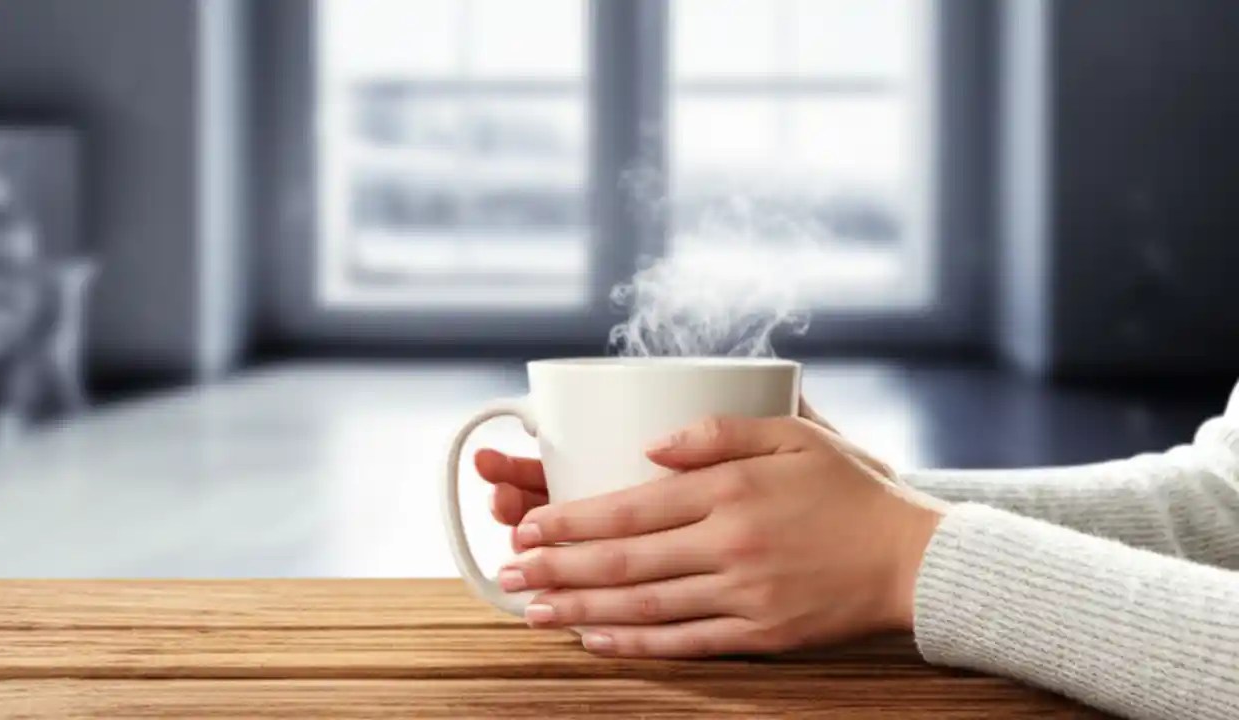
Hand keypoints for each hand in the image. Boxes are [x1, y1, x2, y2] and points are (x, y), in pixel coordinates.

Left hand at [478, 413, 945, 658]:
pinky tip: (596, 637)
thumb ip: (718, 432)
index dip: (571, 521)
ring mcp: (744, 596)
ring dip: (582, 609)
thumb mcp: (794, 434)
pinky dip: (635, 643)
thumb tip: (647, 445)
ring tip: (535, 610)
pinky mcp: (760, 634)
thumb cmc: (849, 489)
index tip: (528, 526)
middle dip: (558, 568)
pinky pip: (685, 643)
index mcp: (731, 490)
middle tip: (511, 574)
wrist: (911, 559)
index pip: (630, 509)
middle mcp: (731, 546)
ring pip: (645, 607)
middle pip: (625, 563)